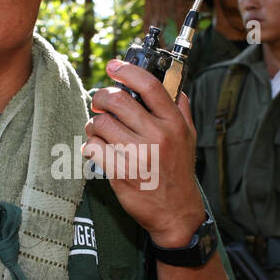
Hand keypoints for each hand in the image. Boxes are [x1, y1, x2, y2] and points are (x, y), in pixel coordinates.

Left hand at [85, 59, 205, 245]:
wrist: (176, 213)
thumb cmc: (179, 172)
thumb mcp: (188, 137)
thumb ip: (180, 108)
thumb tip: (172, 81)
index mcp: (173, 123)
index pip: (149, 86)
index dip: (127, 70)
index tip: (113, 66)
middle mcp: (157, 136)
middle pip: (118, 100)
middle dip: (101, 97)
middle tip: (99, 102)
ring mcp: (138, 155)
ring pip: (101, 123)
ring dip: (94, 124)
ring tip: (99, 131)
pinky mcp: (121, 173)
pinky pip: (93, 147)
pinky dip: (91, 145)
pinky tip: (98, 149)